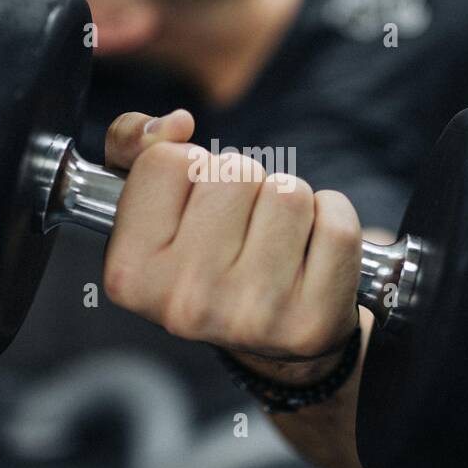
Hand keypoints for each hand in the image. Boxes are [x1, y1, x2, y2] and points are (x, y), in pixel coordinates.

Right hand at [101, 109, 360, 366]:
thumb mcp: (149, 206)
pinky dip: (332, 219)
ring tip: (274, 242)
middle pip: (234, 171)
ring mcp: (251, 315)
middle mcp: (185, 302)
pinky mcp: (312, 321)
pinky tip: (310, 253)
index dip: (189, 168)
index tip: (193, 205)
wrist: (269, 343)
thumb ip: (134, 146)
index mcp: (131, 273)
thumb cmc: (204, 259)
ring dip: (289, 202)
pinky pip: (337, 221)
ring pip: (288, 192)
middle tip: (239, 228)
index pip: (168, 161)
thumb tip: (176, 123)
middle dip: (243, 184)